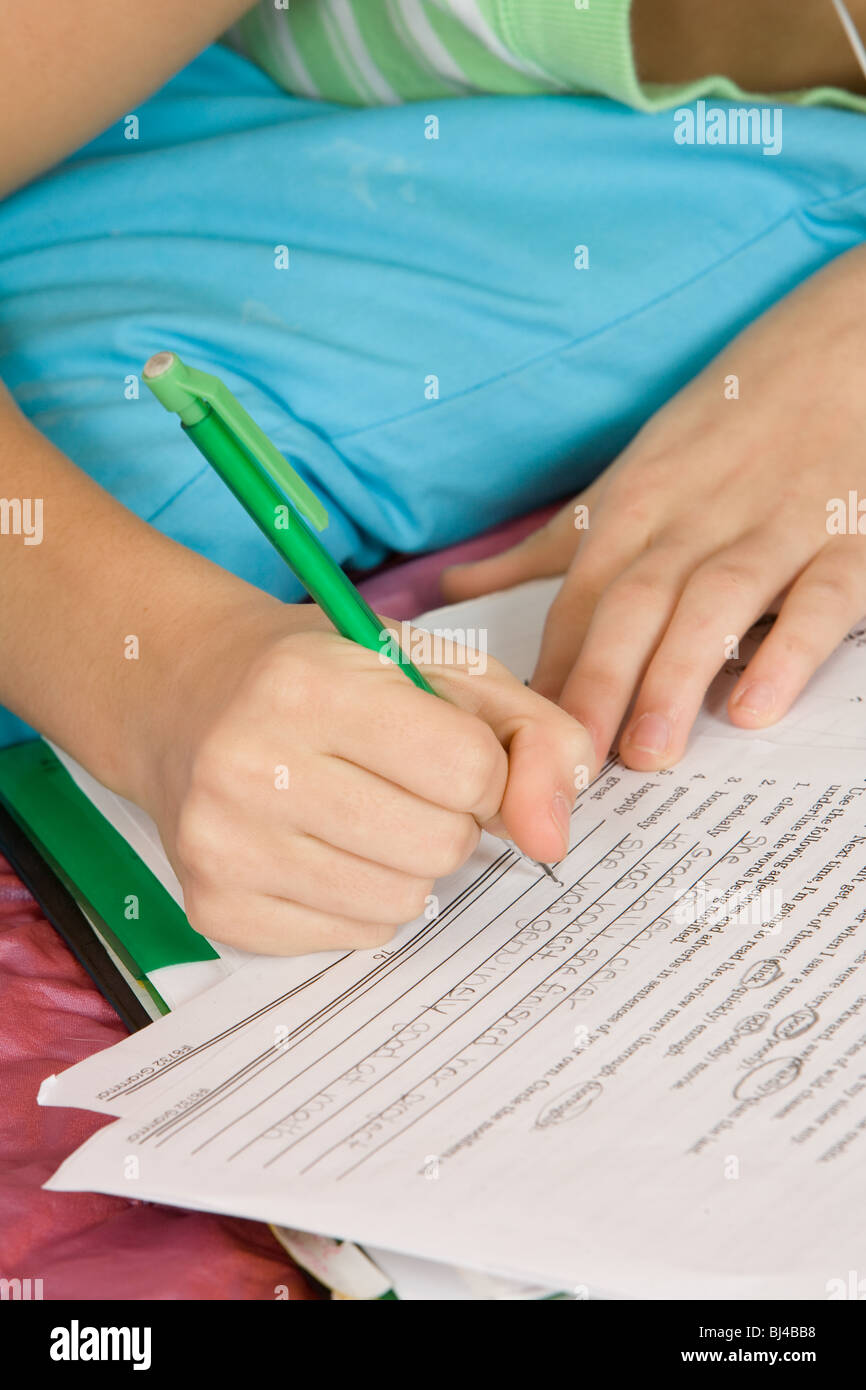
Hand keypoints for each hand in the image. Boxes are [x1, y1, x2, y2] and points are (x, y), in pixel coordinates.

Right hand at [146, 597, 589, 954]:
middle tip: (397, 780)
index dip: (481, 766)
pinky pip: (357, 937)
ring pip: (404, 902)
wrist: (187, 697)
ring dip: (408, 863)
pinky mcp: (217, 909)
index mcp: (309, 686)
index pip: (471, 772)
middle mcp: (250, 767)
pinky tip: (322, 844)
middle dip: (446, 817)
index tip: (441, 746)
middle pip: (442, 846)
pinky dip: (363, 898)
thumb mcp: (437, 668)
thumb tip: (552, 841)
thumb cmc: (327, 677)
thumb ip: (532, 734)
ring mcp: (224, 846)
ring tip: (360, 810)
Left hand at [442, 246, 865, 771]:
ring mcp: (776, 526)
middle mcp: (696, 516)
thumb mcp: (631, 473)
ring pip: (715, 602)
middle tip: (572, 766)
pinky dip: (790, 649)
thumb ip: (549, 545)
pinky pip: (820, 597)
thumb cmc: (729, 424)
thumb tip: (455, 588)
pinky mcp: (852, 537)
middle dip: (597, 682)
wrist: (851, 343)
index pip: (578, 597)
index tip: (519, 747)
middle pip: (634, 602)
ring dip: (676, 675)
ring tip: (648, 753)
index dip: (548, 672)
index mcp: (635, 504)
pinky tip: (756, 706)